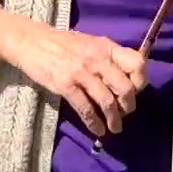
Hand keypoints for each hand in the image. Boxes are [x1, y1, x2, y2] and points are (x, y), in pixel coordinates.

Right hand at [8, 27, 147, 136]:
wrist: (32, 41)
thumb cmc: (63, 43)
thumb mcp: (91, 43)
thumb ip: (108, 57)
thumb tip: (127, 77)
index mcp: (106, 47)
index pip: (136, 63)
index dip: (140, 80)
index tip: (136, 90)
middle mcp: (97, 59)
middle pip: (125, 87)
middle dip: (129, 105)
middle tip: (127, 112)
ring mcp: (81, 72)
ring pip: (107, 101)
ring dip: (114, 119)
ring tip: (115, 128)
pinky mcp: (65, 85)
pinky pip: (85, 109)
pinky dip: (94, 123)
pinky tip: (98, 130)